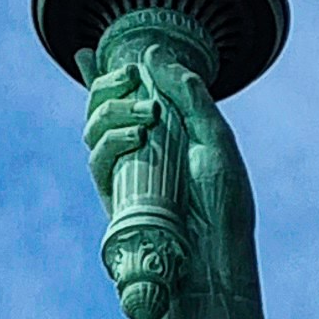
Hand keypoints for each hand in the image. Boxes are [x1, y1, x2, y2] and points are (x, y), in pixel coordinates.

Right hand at [81, 43, 255, 311]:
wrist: (215, 264)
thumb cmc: (223, 209)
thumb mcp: (216, 142)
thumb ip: (190, 96)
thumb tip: (153, 53)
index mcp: (169, 135)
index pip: (133, 96)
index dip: (110, 75)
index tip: (103, 56)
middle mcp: (144, 152)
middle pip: (105, 105)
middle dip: (110, 84)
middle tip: (131, 75)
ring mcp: (125, 174)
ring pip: (94, 127)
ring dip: (113, 109)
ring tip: (145, 115)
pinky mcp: (114, 198)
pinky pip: (97, 159)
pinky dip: (110, 140)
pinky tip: (136, 138)